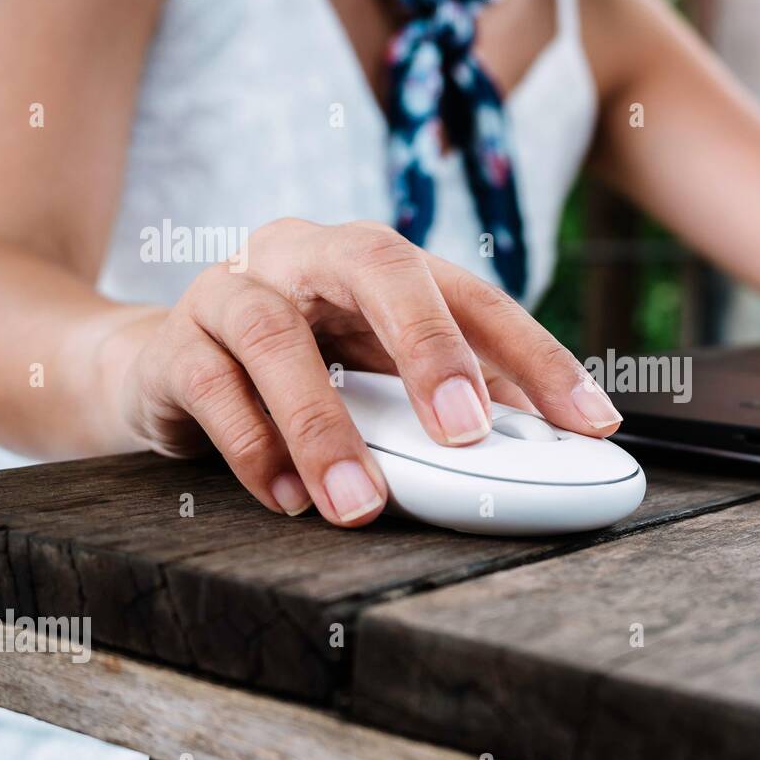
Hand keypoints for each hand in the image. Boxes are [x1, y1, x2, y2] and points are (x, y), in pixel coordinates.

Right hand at [113, 218, 621, 525]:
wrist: (168, 367)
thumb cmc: (302, 365)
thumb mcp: (380, 370)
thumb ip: (447, 394)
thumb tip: (540, 446)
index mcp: (382, 263)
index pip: (475, 297)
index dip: (538, 356)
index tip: (591, 422)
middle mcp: (313, 256)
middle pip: (382, 266)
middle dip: (432, 347)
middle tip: (467, 431)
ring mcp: (237, 288)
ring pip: (278, 337)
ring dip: (323, 425)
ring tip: (359, 503)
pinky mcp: (176, 341)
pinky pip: (213, 387)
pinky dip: (254, 447)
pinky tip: (288, 499)